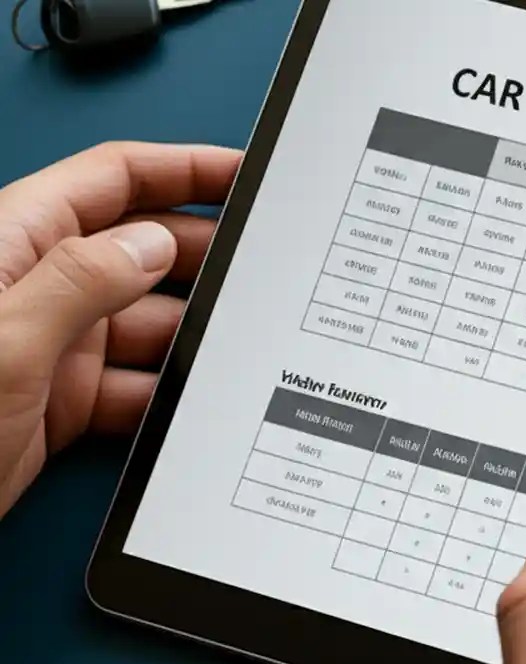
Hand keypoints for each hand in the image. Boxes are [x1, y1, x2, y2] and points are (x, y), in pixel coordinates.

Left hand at [0, 142, 241, 517]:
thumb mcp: (0, 344)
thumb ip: (81, 282)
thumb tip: (153, 241)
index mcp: (12, 245)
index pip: (112, 181)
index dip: (182, 168)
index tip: (244, 172)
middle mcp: (36, 289)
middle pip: (140, 249)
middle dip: (205, 254)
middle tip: (269, 264)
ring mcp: (51, 347)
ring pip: (146, 324)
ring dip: (193, 334)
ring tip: (244, 338)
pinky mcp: (61, 404)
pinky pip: (134, 388)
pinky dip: (169, 394)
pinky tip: (197, 400)